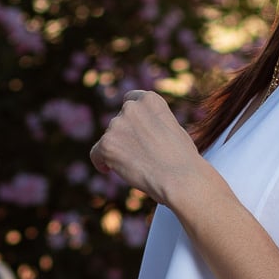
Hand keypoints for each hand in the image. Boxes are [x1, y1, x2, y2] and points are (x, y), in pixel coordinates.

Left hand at [90, 90, 200, 209]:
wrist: (180, 178)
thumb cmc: (183, 161)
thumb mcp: (173, 129)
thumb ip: (153, 123)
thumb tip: (140, 131)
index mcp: (150, 100)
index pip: (131, 100)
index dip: (130, 117)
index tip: (131, 130)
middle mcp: (131, 107)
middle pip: (119, 122)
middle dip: (124, 137)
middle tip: (137, 156)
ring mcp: (117, 124)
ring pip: (109, 139)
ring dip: (117, 150)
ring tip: (136, 167)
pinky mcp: (107, 143)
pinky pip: (96, 153)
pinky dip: (101, 162)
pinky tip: (107, 170)